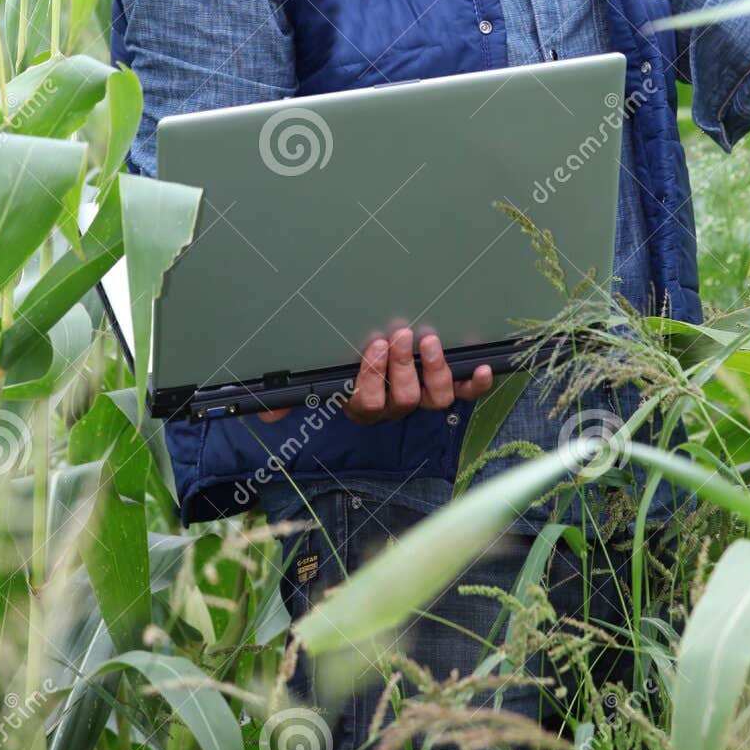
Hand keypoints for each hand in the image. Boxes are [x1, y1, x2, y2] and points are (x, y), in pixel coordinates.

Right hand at [256, 326, 492, 426]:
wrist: (379, 357)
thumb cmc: (344, 365)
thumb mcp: (314, 381)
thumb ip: (287, 399)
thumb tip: (266, 415)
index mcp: (363, 404)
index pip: (365, 403)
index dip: (371, 378)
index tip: (373, 346)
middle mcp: (395, 406)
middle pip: (402, 401)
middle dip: (402, 368)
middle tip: (402, 335)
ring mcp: (423, 398)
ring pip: (433, 399)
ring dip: (434, 370)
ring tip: (430, 341)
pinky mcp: (449, 389)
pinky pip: (466, 395)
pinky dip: (476, 384)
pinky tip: (484, 367)